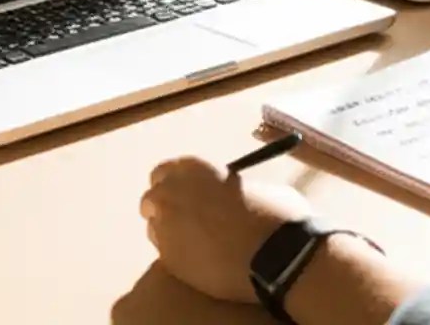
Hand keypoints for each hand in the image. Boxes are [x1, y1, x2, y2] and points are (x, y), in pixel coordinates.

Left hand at [139, 156, 310, 302]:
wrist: (277, 255)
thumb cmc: (276, 214)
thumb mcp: (256, 186)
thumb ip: (232, 186)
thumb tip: (232, 193)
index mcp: (193, 167)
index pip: (164, 172)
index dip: (174, 185)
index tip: (185, 194)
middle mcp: (171, 193)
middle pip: (152, 199)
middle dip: (164, 208)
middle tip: (184, 221)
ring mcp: (166, 227)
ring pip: (154, 228)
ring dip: (170, 234)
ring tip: (197, 246)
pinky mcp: (169, 259)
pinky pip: (165, 255)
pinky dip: (179, 257)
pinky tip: (201, 263)